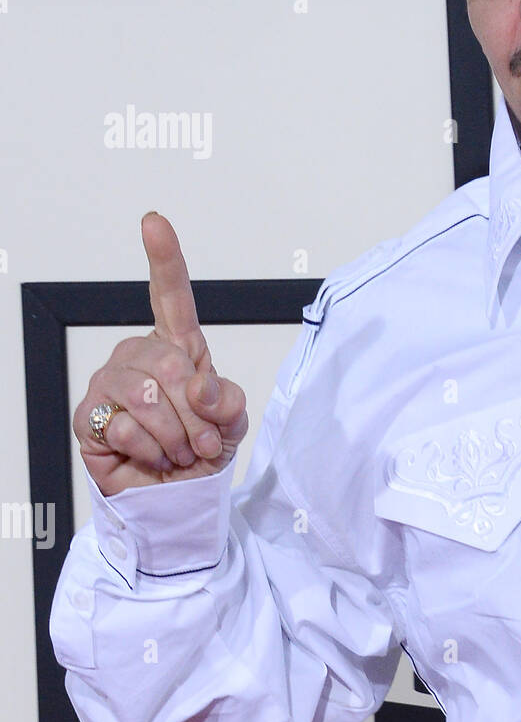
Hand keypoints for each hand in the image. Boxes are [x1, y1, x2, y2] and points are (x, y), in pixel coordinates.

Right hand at [73, 212, 248, 497]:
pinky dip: (150, 450)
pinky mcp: (89, 416)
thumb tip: (200, 384)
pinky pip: (125, 426)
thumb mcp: (231, 423)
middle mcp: (139, 356)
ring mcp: (110, 382)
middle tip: (202, 441)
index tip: (153, 222)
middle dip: (197, 413)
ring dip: (175, 434)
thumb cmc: (201, 451)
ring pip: (147, 396)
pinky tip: (151, 456)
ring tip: (179, 452)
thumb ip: (227, 400)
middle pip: (170, 364)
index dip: (163, 258)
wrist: (176, 499)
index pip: (170, 296)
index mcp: (177, 347)